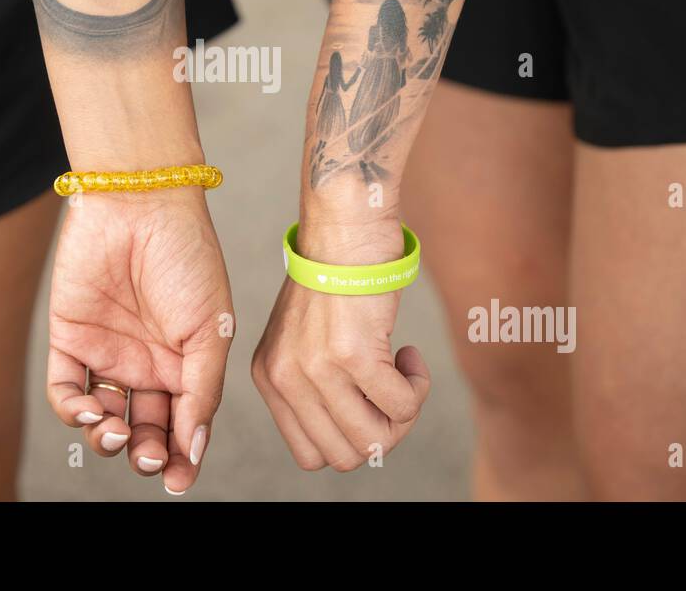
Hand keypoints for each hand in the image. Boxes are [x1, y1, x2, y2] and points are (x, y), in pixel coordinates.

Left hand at [47, 187, 232, 493]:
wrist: (141, 204)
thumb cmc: (187, 258)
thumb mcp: (212, 329)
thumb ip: (203, 391)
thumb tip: (196, 449)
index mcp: (187, 363)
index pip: (184, 426)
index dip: (182, 458)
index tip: (178, 480)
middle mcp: (147, 364)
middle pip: (145, 429)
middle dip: (146, 453)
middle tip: (149, 458)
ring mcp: (108, 354)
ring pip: (103, 419)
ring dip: (110, 439)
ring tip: (119, 431)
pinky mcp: (70, 339)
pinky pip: (66, 390)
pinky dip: (74, 411)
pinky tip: (92, 412)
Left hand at [252, 215, 429, 470]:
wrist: (345, 228)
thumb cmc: (336, 279)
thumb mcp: (304, 339)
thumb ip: (313, 387)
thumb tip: (358, 439)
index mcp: (268, 378)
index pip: (310, 454)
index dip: (349, 439)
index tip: (364, 403)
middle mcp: (285, 378)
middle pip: (344, 456)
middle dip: (381, 434)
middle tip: (392, 391)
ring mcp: (316, 369)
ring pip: (374, 442)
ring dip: (402, 415)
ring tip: (403, 373)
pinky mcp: (352, 355)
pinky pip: (401, 407)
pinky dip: (417, 387)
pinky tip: (409, 353)